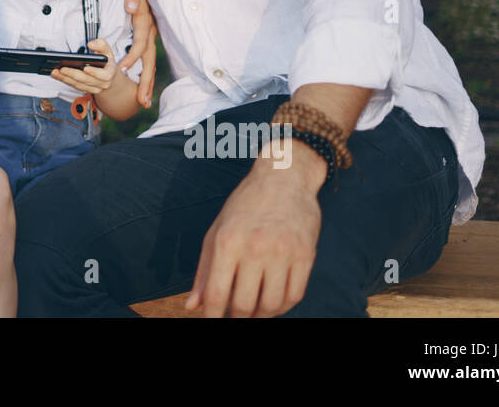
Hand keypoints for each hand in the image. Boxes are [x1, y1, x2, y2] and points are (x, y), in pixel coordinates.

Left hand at [50, 38, 116, 94]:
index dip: (95, 73)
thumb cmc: (106, 61)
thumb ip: (101, 44)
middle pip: (87, 80)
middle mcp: (103, 84)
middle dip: (73, 74)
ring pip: (79, 85)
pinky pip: (74, 86)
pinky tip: (57, 75)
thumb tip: (91, 44)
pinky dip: (65, 80)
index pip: (104, 76)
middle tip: (62, 68)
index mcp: (110, 73)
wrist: (108, 74)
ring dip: (66, 79)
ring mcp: (94, 88)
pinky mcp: (86, 90)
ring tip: (55, 72)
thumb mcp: (107, 50)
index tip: (85, 68)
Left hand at [118, 0, 156, 106]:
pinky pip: (147, 61)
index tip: (122, 68)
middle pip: (149, 61)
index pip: (141, 43)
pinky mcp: (147, 39)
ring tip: (144, 102)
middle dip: (145, 82)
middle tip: (142, 101)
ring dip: (147, 84)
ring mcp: (150, 37)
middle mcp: (150, 32)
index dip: (133, 56)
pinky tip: (144, 89)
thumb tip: (131, 8)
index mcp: (145, 21)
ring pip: (150, 64)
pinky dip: (146, 76)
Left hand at [184, 155, 322, 316]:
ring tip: (253, 313)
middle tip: (234, 317)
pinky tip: (273, 303)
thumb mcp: (216, 231)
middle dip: (236, 318)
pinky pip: (294, 296)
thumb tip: (192, 306)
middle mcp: (254, 247)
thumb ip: (203, 271)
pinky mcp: (305, 255)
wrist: (284, 178)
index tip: (212, 320)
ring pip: (271, 305)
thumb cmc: (245, 206)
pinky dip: (282, 308)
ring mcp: (283, 252)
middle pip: (243, 304)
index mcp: (227, 241)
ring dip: (260, 316)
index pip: (217, 294)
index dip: (212, 316)